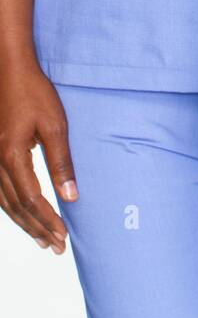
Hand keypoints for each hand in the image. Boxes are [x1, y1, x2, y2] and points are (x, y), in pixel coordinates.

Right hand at [0, 56, 75, 252]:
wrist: (9, 70)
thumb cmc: (34, 93)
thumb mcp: (55, 124)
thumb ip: (62, 161)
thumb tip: (72, 195)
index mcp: (12, 156)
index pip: (31, 200)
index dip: (47, 220)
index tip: (64, 235)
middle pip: (16, 207)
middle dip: (37, 228)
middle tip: (56, 247)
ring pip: (5, 202)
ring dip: (24, 222)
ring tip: (42, 239)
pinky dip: (12, 208)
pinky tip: (22, 215)